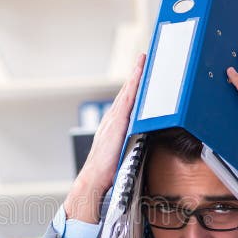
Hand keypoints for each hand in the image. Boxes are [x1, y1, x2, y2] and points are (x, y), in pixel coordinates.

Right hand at [64, 53, 145, 223]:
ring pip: (126, 93)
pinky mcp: (116, 124)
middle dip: (135, 74)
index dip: (133, 85)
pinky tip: (138, 78)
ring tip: (143, 61)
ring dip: (135, 76)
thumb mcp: (120, 152)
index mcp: (114, 125)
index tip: (141, 70)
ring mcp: (113, 120)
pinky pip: (126, 101)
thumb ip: (129, 142)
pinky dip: (132, 88)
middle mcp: (111, 119)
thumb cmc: (107, 171)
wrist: (93, 179)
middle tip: (144, 57)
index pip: (126, 101)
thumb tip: (142, 140)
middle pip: (126, 92)